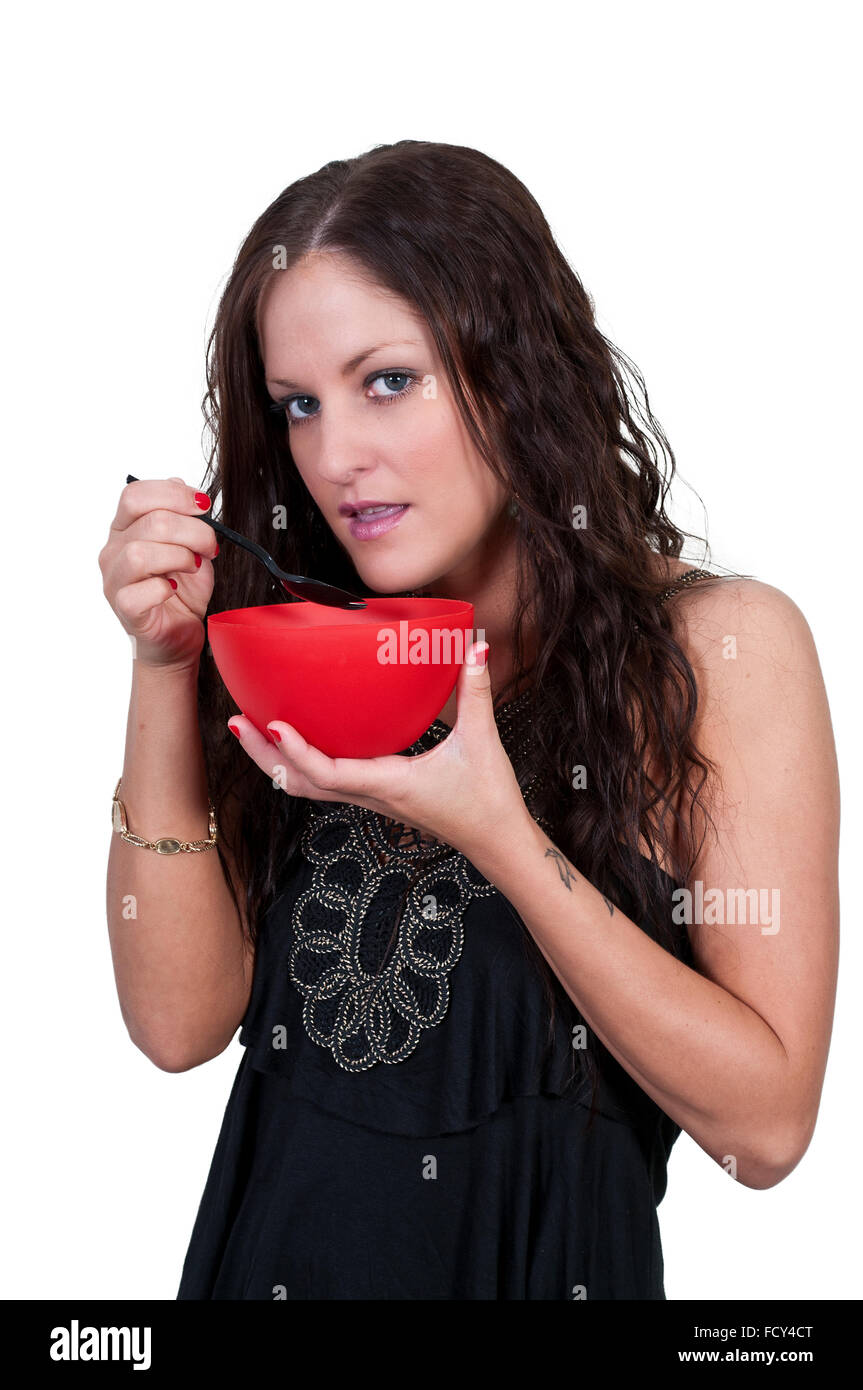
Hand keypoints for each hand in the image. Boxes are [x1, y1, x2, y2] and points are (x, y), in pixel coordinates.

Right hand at [99, 476, 218, 670]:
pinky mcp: (124, 608)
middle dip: (193, 531)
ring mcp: (114, 580)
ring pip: (141, 553)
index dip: (173, 495)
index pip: (135, 495)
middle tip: (209, 547)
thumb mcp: (192, 547)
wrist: (179, 635)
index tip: (203, 505)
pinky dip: (165, 588)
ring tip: (191, 567)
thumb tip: (179, 485)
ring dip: (179, 557)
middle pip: (150, 522)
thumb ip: (183, 517)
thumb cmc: (182, 592)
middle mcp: (114, 550)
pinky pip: (141, 591)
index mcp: (126, 528)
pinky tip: (174, 590)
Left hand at [227, 641, 531, 861]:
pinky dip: (302, 762)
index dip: (296, 751)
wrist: (496, 842)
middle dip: (263, 756)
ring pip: (308, 786)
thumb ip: (475, 692)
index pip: (327, 773)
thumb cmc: (487, 801)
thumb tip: (473, 649)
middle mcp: (369, 795)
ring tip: (253, 728)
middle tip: (237, 722)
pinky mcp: (376, 796)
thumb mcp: (481, 741)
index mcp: (387, 784)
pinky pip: (327, 782)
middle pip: (299, 783)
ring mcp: (369, 799)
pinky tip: (300, 738)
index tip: (273, 724)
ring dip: (276, 761)